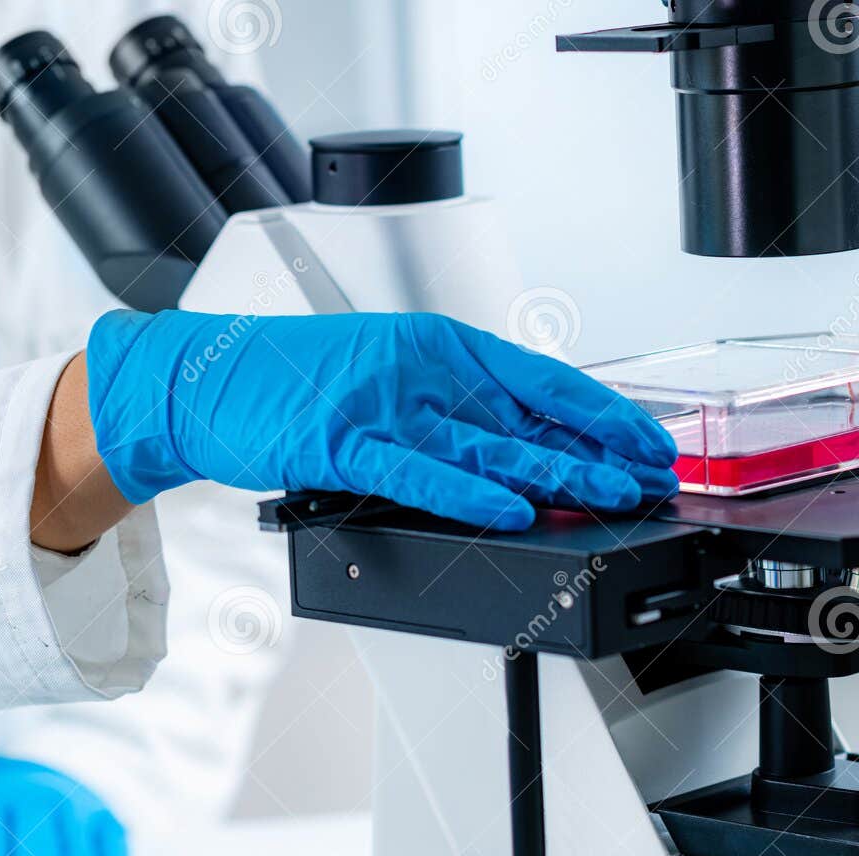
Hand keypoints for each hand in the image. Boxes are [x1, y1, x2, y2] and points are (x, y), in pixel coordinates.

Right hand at [86, 310, 678, 529]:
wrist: (207, 379)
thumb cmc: (296, 380)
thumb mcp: (390, 373)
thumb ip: (454, 405)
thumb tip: (527, 443)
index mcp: (439, 345)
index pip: (541, 378)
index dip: (602, 412)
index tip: (647, 437)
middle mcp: (420, 368)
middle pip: (529, 415)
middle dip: (598, 449)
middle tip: (651, 474)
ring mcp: (382, 404)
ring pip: (486, 444)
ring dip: (556, 472)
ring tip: (610, 492)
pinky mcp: (342, 444)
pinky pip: (417, 473)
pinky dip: (467, 492)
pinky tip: (511, 507)